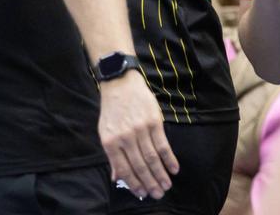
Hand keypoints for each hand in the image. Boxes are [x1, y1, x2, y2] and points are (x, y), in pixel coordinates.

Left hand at [98, 71, 178, 199]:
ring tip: (166, 186)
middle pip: (140, 166)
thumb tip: (117, 177)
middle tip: (158, 194)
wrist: (120, 84)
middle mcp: (124, 137)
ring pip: (152, 158)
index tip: (142, 193)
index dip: (134, 183)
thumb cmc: (112, 111)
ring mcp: (140, 130)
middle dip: (150, 183)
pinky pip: (163, 145)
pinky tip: (174, 169)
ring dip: (161, 174)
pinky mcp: (153, 122)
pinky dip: (169, 159)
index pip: (123, 168)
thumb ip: (112, 155)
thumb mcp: (106, 132)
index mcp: (110, 141)